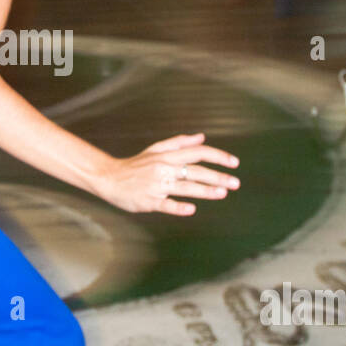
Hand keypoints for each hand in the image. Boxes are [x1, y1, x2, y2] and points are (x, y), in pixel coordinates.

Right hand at [98, 133, 239, 215]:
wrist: (109, 178)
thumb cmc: (135, 165)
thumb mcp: (156, 149)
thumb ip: (179, 143)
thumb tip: (201, 137)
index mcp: (167, 156)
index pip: (198, 152)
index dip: (218, 156)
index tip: (234, 163)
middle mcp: (164, 169)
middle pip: (195, 171)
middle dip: (218, 177)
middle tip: (236, 183)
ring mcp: (157, 186)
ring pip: (185, 187)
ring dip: (205, 190)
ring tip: (222, 193)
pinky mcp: (149, 202)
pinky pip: (166, 205)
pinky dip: (178, 206)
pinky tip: (191, 209)